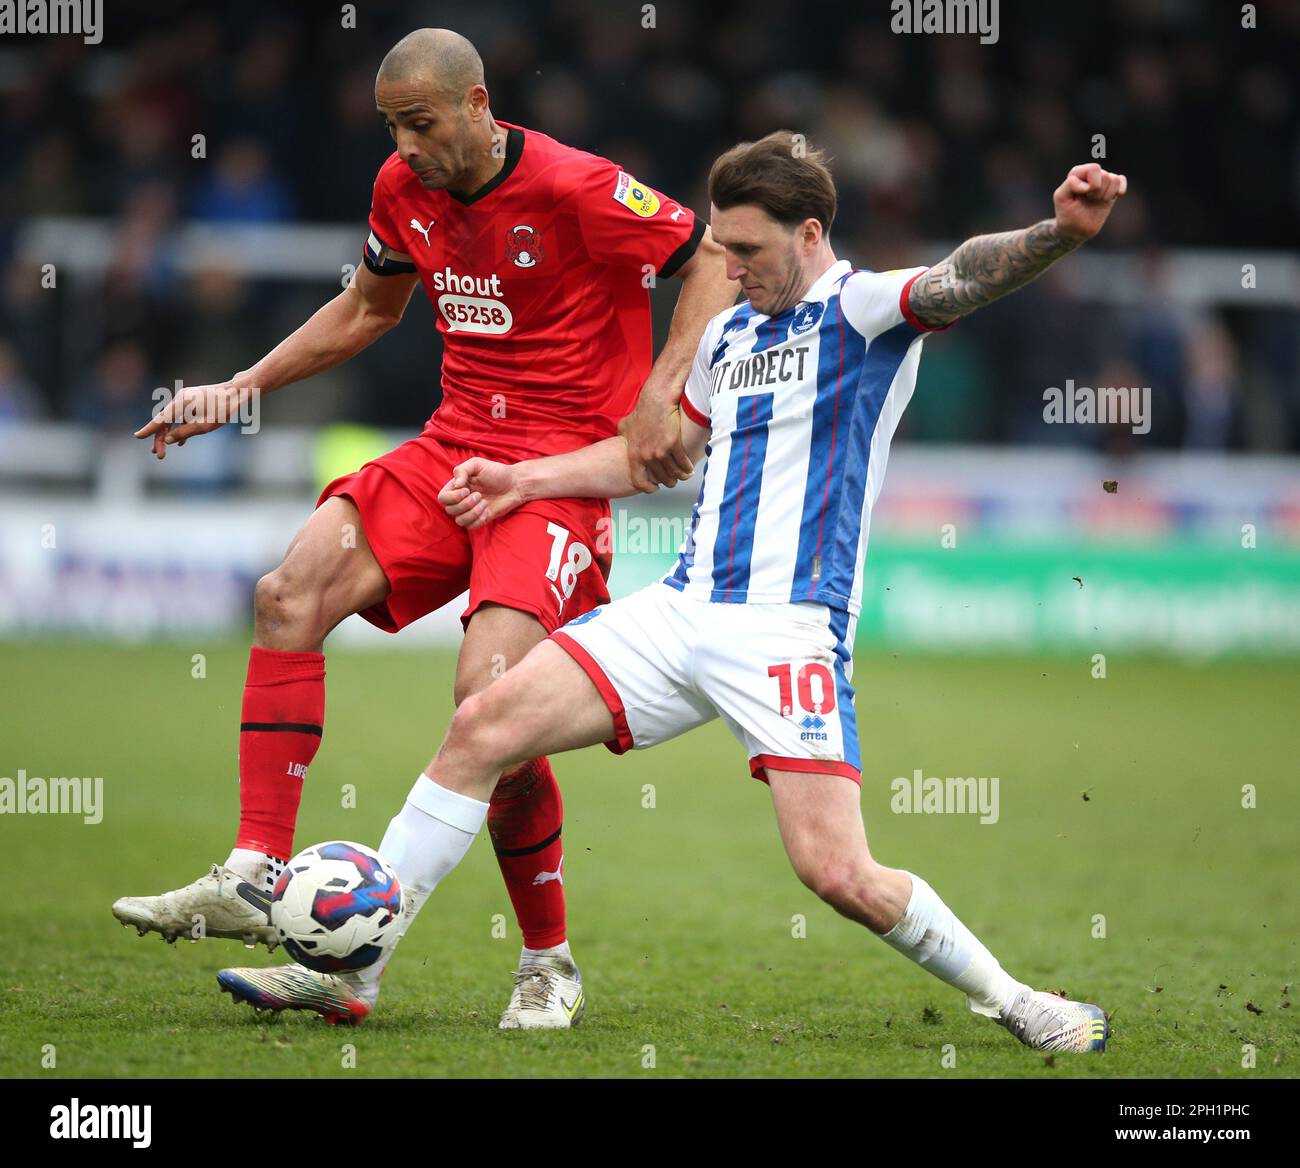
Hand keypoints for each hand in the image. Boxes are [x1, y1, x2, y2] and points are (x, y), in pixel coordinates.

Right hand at [134, 377, 256, 459]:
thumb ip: (184, 433)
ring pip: (171, 419)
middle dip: (160, 438)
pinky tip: (181, 442)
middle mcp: (180, 398)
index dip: (149, 430)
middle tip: (159, 455)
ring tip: (163, 451)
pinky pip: (180, 416)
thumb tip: (168, 440)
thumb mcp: (204, 426)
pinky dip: (178, 428)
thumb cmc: (223, 409)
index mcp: (180, 403)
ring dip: (168, 434)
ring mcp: (186, 398)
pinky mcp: (192, 400)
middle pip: (164, 421)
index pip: (160, 419)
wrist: (237, 392)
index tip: (137, 437)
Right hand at [438, 457, 524, 527]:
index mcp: (457, 487)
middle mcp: (461, 500)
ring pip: (459, 521)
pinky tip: (487, 510)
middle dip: (464, 504)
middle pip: (449, 510)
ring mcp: (471, 510)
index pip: (442, 497)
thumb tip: (456, 485)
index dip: (452, 496)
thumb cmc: (496, 472)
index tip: (466, 489)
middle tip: (479, 495)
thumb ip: (462, 470)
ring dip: (472, 513)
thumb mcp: (477, 464)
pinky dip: (478, 519)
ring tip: (484, 503)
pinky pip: (471, 527)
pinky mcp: (481, 519)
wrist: (515, 484)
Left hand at [619, 392, 693, 491]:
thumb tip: (619, 439)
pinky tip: (690, 468)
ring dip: (681, 476)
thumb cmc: (642, 411)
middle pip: (660, 478)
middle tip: (673, 480)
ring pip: (673, 472)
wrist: (657, 400)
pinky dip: (688, 467)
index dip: (647, 488)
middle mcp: (646, 456)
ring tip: (685, 475)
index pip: (639, 481)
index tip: (655, 487)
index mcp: (634, 454)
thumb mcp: (625, 426)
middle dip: (669, 481)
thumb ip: (623, 436)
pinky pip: (683, 462)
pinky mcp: (673, 444)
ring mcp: (660, 451)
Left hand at [1052, 163, 1127, 243]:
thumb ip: (1070, 184)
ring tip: (1096, 201)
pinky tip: (1110, 199)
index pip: (1094, 169)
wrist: (1076, 229)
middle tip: (1089, 199)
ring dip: (1106, 194)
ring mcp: (1102, 181)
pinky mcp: (1112, 189)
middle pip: (1105, 175)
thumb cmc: (1066, 212)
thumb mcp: (1061, 198)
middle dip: (1098, 192)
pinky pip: (1121, 180)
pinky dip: (1119, 190)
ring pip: (1114, 179)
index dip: (1092, 184)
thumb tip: (1088, 185)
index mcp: (1078, 172)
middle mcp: (1091, 174)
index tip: (1084, 194)